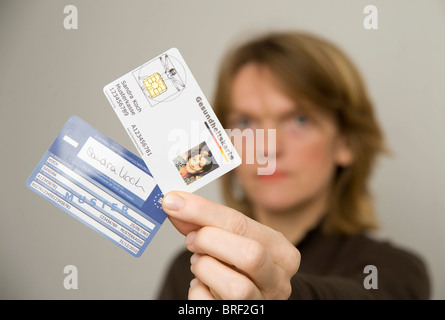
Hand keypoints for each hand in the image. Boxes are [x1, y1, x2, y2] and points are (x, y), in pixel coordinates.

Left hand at [162, 191, 300, 299]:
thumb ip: (207, 222)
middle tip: (192, 240)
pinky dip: (197, 291)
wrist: (252, 299)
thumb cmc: (242, 267)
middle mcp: (278, 281)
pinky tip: (201, 284)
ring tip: (198, 263)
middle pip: (250, 255)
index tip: (174, 202)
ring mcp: (261, 304)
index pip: (242, 224)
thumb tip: (175, 203)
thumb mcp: (235, 240)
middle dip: (210, 241)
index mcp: (282, 252)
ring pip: (236, 288)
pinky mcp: (241, 318)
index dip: (203, 211)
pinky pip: (211, 306)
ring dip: (206, 270)